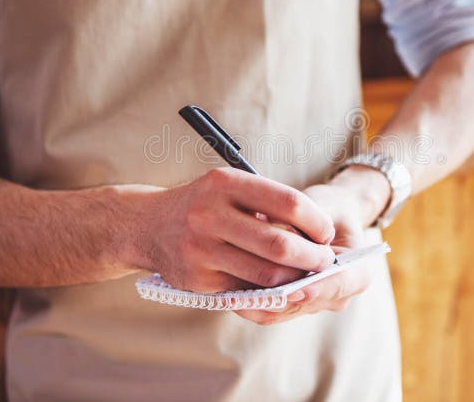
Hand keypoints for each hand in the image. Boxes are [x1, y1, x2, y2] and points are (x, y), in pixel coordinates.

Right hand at [126, 168, 335, 292]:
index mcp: (226, 184)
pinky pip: (245, 290)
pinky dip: (267, 290)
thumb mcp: (230, 187)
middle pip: (279, 244)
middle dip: (312, 257)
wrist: (147, 225)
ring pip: (265, 274)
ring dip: (295, 279)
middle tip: (324, 261)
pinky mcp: (197, 278)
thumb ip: (268, 204)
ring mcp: (201, 249)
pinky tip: (278, 285)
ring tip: (307, 275)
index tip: (326, 233)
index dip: (316, 222)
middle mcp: (210, 214)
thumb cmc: (204, 204)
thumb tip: (317, 234)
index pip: (288, 203)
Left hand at [233, 166, 390, 324]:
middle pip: (305, 303)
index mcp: (357, 271)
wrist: (328, 216)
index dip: (317, 289)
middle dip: (277, 297)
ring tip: (233, 292)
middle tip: (250, 293)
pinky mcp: (289, 304)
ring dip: (257, 301)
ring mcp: (312, 303)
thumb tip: (273, 231)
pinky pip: (267, 311)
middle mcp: (337, 294)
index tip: (296, 290)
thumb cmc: (326, 206)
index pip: (340, 285)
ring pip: (282, 311)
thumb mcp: (322, 204)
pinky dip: (248, 302)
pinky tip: (228, 291)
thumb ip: (304, 221)